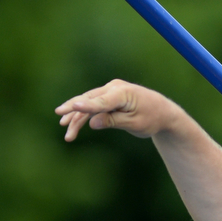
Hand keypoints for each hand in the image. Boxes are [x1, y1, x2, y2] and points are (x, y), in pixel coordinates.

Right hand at [55, 79, 179, 141]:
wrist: (162, 112)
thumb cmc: (152, 118)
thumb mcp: (135, 124)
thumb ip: (113, 121)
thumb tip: (92, 123)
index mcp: (123, 93)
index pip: (102, 101)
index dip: (87, 106)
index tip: (73, 107)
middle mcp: (115, 88)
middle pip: (89, 99)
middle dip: (73, 110)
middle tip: (59, 116)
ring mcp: (111, 91)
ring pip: (88, 103)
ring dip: (76, 117)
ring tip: (66, 132)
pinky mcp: (109, 97)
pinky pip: (93, 105)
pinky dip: (83, 115)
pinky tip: (72, 125)